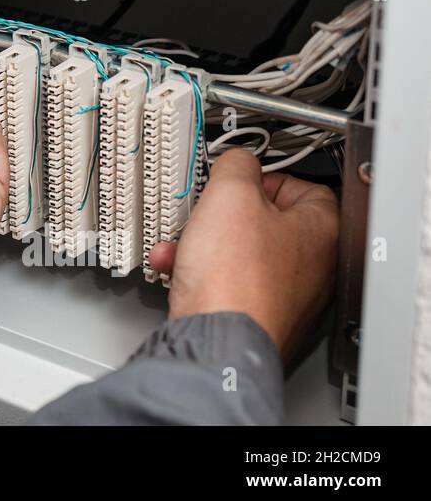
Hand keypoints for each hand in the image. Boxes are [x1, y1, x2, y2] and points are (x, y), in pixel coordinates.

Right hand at [149, 148, 338, 359]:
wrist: (216, 339)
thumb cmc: (235, 278)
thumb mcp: (230, 195)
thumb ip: (237, 165)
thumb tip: (238, 161)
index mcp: (322, 231)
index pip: (304, 186)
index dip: (265, 177)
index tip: (239, 178)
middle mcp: (314, 267)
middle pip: (266, 220)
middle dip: (223, 214)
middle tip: (207, 212)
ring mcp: (287, 296)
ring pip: (241, 251)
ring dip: (204, 242)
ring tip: (182, 244)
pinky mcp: (257, 316)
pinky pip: (228, 281)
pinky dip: (202, 272)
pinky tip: (179, 270)